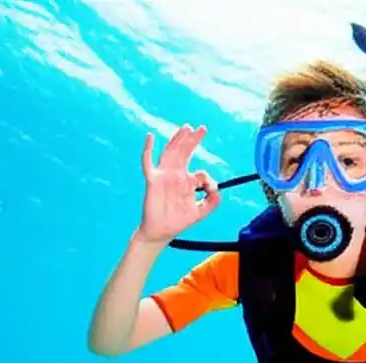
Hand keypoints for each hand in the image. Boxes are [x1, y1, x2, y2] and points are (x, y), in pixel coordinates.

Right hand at [135, 124, 219, 245]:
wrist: (161, 232)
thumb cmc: (178, 221)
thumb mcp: (200, 212)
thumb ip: (211, 203)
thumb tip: (217, 191)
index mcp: (187, 182)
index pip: (200, 173)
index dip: (208, 179)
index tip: (211, 189)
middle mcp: (176, 175)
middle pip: (185, 153)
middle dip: (193, 140)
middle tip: (202, 128)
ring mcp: (164, 176)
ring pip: (171, 152)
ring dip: (178, 140)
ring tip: (186, 128)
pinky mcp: (153, 180)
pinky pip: (148, 162)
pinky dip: (148, 149)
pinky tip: (150, 136)